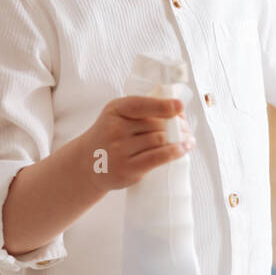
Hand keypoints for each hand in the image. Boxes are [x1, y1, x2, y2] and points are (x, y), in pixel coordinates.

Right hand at [79, 96, 195, 192]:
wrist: (88, 163)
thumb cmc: (111, 135)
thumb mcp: (119, 114)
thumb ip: (144, 109)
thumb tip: (178, 109)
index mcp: (116, 109)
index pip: (140, 105)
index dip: (162, 105)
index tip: (179, 107)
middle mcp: (115, 129)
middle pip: (157, 124)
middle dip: (177, 126)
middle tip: (187, 129)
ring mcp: (119, 150)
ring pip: (159, 140)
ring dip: (179, 140)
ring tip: (187, 140)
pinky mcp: (126, 169)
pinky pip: (156, 158)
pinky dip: (173, 152)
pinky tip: (182, 149)